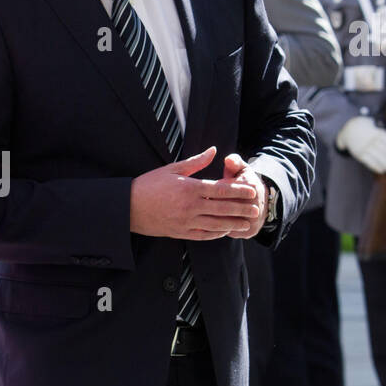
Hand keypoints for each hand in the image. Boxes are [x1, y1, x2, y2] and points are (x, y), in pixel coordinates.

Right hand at [130, 146, 261, 239]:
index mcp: (189, 188)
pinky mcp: (180, 232)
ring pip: (216, 224)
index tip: (252, 191)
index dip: (239, 191)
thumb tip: (213, 151)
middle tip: (257, 208)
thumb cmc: (149, 185)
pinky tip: (225, 231)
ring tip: (247, 223)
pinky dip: (216, 234)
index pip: (221, 189)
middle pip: (223, 208)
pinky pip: (203, 235)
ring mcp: (186, 221)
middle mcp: (190, 206)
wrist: (128, 207)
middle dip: (242, 208)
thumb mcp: (172, 169)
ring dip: (234, 223)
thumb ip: (195, 162)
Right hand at [337, 115, 385, 173]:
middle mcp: (371, 139)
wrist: (350, 129)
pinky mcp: (358, 153)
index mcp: (378, 132)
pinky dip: (376, 166)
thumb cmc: (370, 132)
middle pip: (385, 151)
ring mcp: (364, 146)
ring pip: (377, 157)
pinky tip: (382, 170)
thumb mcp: (378, 131)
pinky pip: (368, 161)